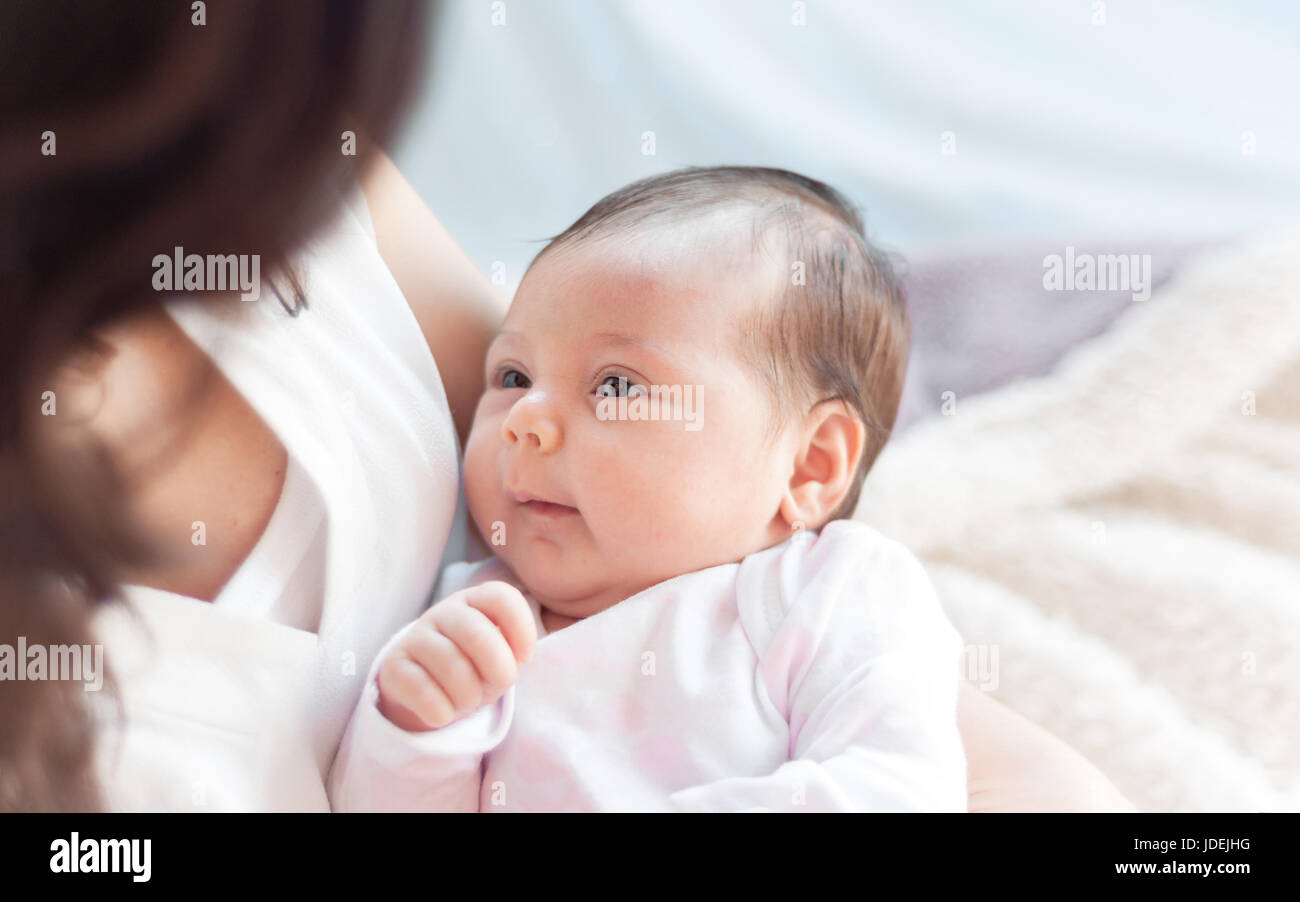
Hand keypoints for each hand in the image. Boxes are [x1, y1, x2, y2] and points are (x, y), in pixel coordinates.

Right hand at [376, 581, 535, 730]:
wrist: (428, 692)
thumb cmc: (475, 667)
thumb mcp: (501, 656)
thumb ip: (515, 650)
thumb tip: (517, 657)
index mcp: (474, 602)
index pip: (501, 597)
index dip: (521, 627)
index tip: (526, 657)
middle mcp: (443, 613)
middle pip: (476, 632)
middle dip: (498, 666)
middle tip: (503, 682)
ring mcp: (415, 637)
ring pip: (451, 666)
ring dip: (469, 695)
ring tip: (469, 700)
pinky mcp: (394, 666)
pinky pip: (422, 691)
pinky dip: (442, 711)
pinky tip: (444, 712)